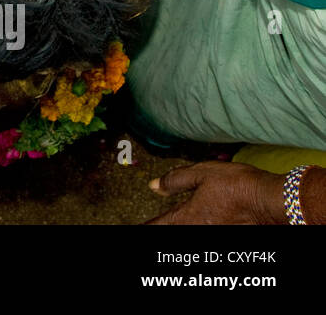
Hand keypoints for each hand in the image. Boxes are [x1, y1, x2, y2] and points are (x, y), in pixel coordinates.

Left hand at [147, 161, 283, 223]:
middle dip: (161, 227)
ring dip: (180, 227)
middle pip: (174, 231)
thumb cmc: (237, 185)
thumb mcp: (201, 174)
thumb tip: (154, 186)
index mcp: (189, 216)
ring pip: (189, 233)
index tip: (137, 227)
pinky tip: (196, 223)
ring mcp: (215, 235)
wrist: (270, 200)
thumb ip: (175, 181)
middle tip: (152, 224)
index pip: (160, 224)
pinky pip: (205, 232)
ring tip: (171, 222)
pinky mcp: (228, 235)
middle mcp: (199, 230)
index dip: (147, 226)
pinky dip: (196, 227)